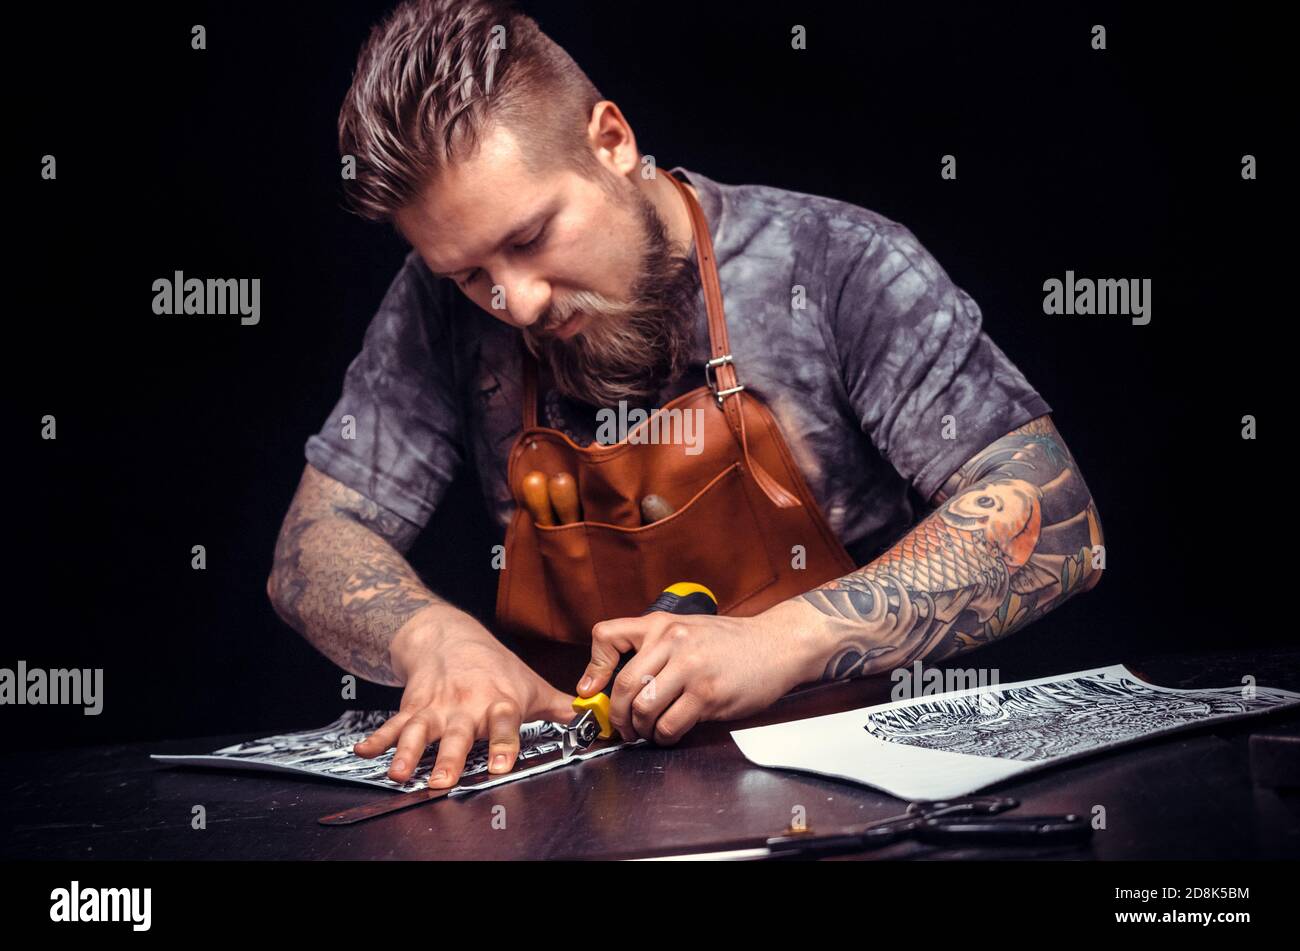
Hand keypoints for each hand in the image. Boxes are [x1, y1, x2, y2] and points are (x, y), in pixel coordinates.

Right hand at [353, 611, 574, 787]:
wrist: (450, 636)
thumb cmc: (495, 666)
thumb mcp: (529, 683)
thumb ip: (559, 706)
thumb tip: (595, 722)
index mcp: (498, 701)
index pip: (504, 723)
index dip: (503, 744)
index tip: (499, 767)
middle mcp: (465, 705)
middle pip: (458, 733)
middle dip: (450, 757)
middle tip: (443, 780)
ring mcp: (436, 707)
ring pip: (419, 731)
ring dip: (407, 752)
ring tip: (398, 773)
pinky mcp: (411, 707)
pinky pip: (391, 725)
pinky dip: (377, 740)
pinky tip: (363, 752)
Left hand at [574, 601, 820, 743]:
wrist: (777, 644)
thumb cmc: (732, 642)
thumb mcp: (687, 629)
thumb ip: (655, 648)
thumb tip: (618, 681)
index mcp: (662, 624)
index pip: (607, 637)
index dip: (593, 669)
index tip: (591, 691)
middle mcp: (673, 642)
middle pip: (623, 685)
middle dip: (617, 715)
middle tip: (622, 727)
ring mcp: (691, 668)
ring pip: (644, 708)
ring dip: (641, 730)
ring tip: (648, 733)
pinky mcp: (708, 695)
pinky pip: (671, 725)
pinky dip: (664, 736)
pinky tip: (670, 734)